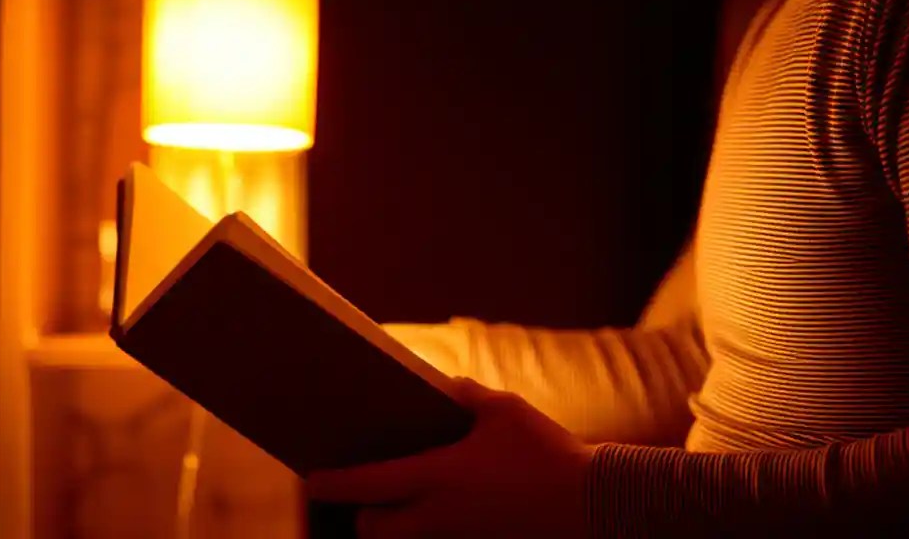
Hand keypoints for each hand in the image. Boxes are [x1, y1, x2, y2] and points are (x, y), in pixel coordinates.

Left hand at [306, 378, 593, 538]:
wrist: (597, 505)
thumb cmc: (549, 454)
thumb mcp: (506, 411)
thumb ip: (467, 397)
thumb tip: (444, 386)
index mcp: (441, 478)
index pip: (369, 485)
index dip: (333, 482)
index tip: (311, 478)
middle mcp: (441, 516)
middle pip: (375, 530)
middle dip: (362, 515)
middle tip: (362, 491)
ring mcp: (459, 538)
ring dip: (395, 523)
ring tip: (399, 494)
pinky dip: (427, 527)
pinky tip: (437, 502)